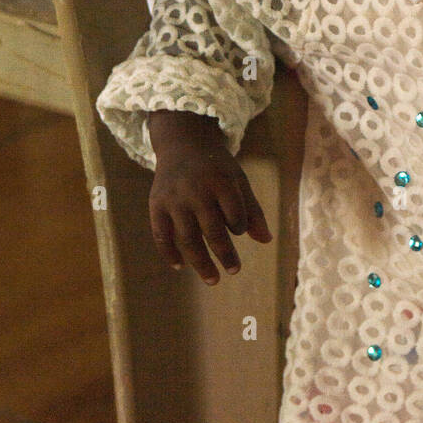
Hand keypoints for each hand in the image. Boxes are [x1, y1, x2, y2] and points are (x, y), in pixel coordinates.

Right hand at [148, 111, 271, 284]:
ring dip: (201, 263)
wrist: (181, 143)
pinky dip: (169, 253)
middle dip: (225, 254)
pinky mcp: (156, 205)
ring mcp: (174, 199)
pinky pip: (161, 235)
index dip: (239, 226)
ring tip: (213, 280)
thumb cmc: (216, 167)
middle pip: (212, 231)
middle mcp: (195, 191)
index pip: (234, 215)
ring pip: (187, 238)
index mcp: (220, 181)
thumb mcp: (238, 180)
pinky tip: (180, 267)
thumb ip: (252, 210)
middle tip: (234, 271)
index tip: (238, 229)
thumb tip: (266, 241)